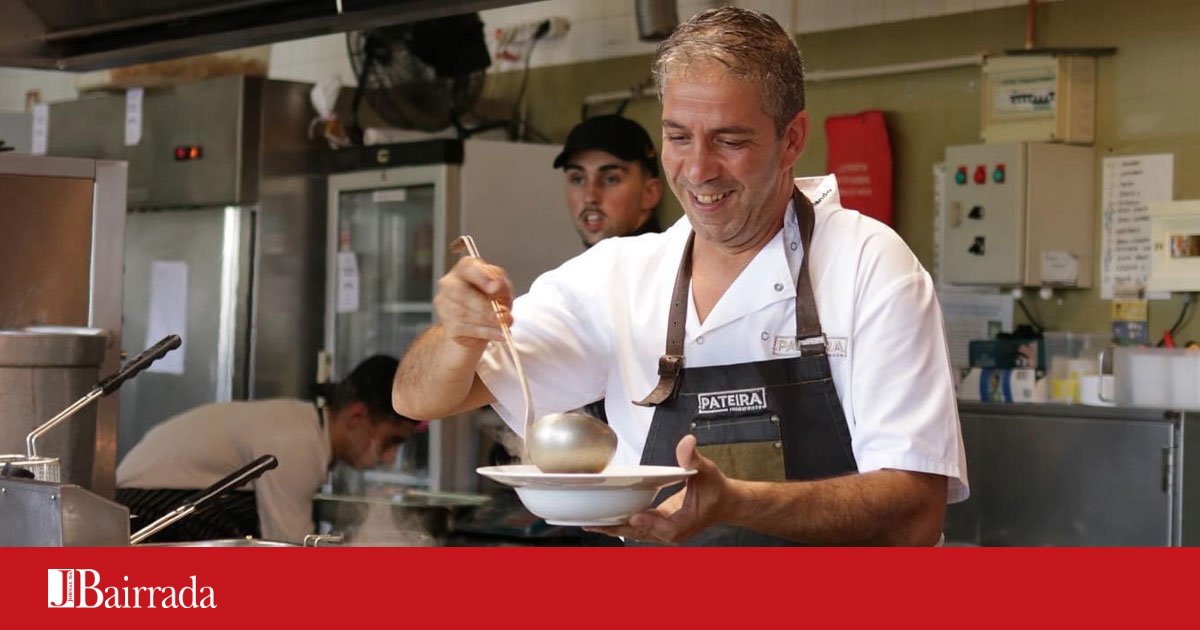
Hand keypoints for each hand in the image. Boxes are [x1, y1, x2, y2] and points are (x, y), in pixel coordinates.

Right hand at [433, 256, 514, 347]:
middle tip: (504, 316)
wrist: (482, 324)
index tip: (494, 288)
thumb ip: (501, 284)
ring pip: (463, 314)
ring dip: (488, 322)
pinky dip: (486, 333)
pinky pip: (466, 329)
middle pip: (461, 293)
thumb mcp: (502, 289)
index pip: (468, 267)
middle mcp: (449, 284)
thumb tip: (494, 286)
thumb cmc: (491, 301)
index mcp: (465, 269)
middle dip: (485, 307)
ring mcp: (445, 305)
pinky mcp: (448, 325)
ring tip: (505, 326)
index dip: (481, 277)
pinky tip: (499, 334)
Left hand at [584, 435, 731, 543]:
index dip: (652, 523)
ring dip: (614, 529)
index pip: (668, 528)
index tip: (636, 516)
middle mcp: (673, 532)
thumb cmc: (716, 489)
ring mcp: (664, 533)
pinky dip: (619, 525)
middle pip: (643, 533)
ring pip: (636, 533)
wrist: (724, 504)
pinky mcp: (657, 528)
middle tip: (595, 523)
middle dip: (619, 528)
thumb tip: (687, 442)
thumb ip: (695, 459)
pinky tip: (600, 520)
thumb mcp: (708, 471)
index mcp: (687, 522)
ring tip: (589, 523)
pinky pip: (636, 529)